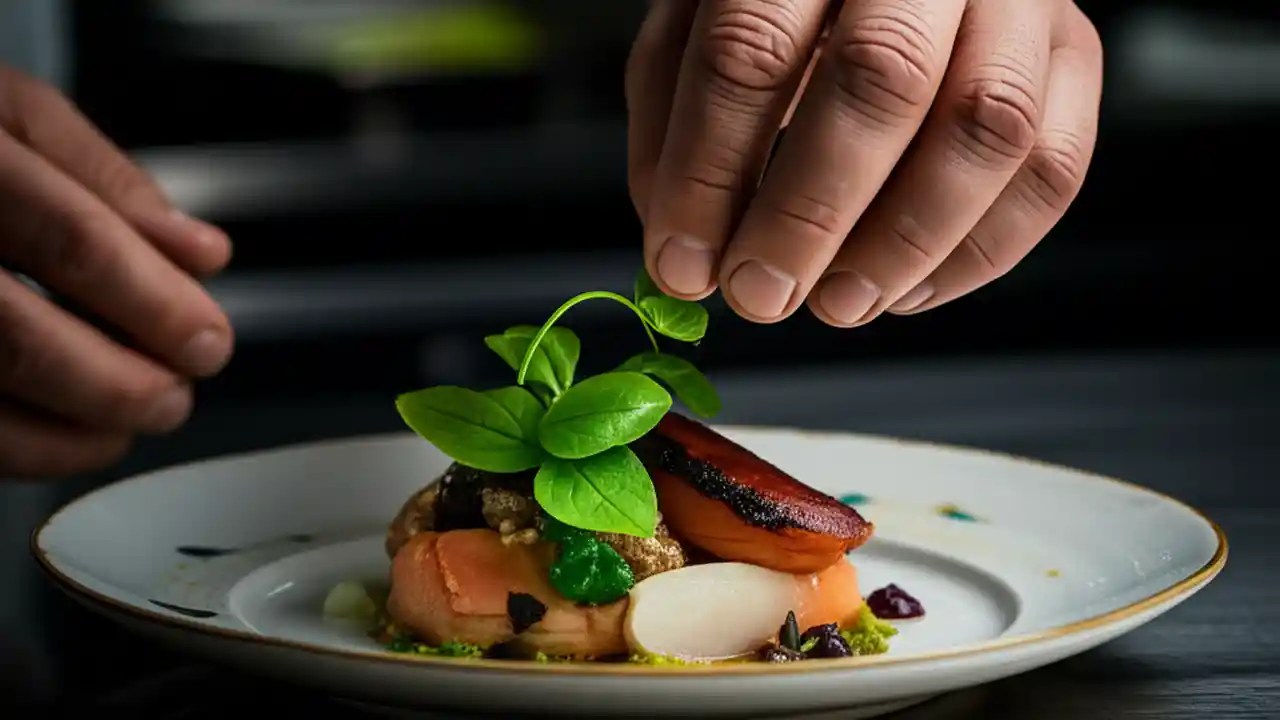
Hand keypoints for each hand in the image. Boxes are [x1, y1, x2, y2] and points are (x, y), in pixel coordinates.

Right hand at [0, 66, 233, 477]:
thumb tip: (201, 256)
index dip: (154, 302)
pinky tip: (71, 435)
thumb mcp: (11, 113)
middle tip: (173, 397)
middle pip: (15, 338)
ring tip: (133, 420)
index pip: (71, 239)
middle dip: (116, 383)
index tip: (208, 341)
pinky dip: (23, 447)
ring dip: (71, 429)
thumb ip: (105, 182)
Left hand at [626, 0, 1101, 324]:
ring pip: (990, 126)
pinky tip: (907, 288)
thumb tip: (684, 250)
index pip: (752, 47)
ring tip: (836, 303)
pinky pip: (1054, 168)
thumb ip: (679, 117)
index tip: (683, 262)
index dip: (709, 171)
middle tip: (760, 292)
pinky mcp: (1075, 52)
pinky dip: (979, 253)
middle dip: (809, 213)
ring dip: (904, 243)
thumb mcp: (703, 22)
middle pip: (884, 78)